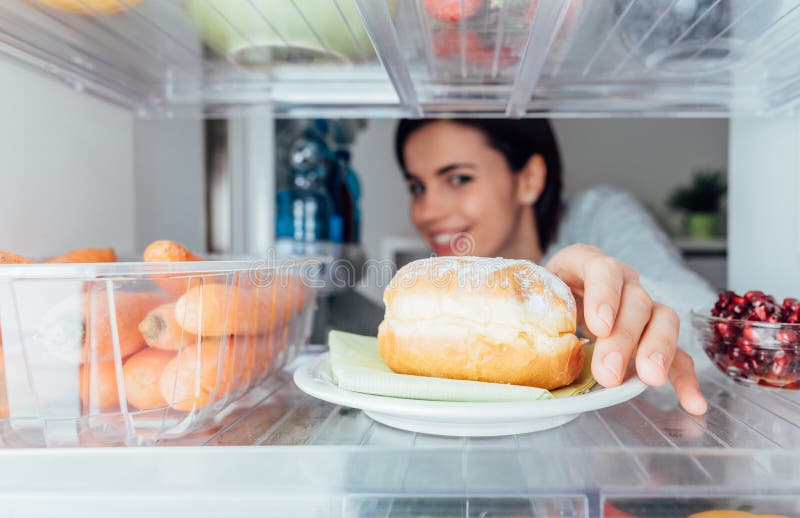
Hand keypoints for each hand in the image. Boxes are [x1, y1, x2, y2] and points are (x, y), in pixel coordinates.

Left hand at [545, 244, 706, 414]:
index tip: (598, 325)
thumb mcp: (531, 298)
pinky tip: (692, 401)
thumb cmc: (540, 300)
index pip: (601, 269)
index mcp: (585, 263)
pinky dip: (685, 377)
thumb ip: (529, 315)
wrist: (553, 302)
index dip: (603, 294)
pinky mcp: (654, 335)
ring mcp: (643, 306)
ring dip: (657, 350)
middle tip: (608, 371)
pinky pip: (678, 353)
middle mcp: (621, 280)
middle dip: (623, 338)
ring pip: (662, 320)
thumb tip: (514, 350)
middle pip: (635, 301)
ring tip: (648, 378)